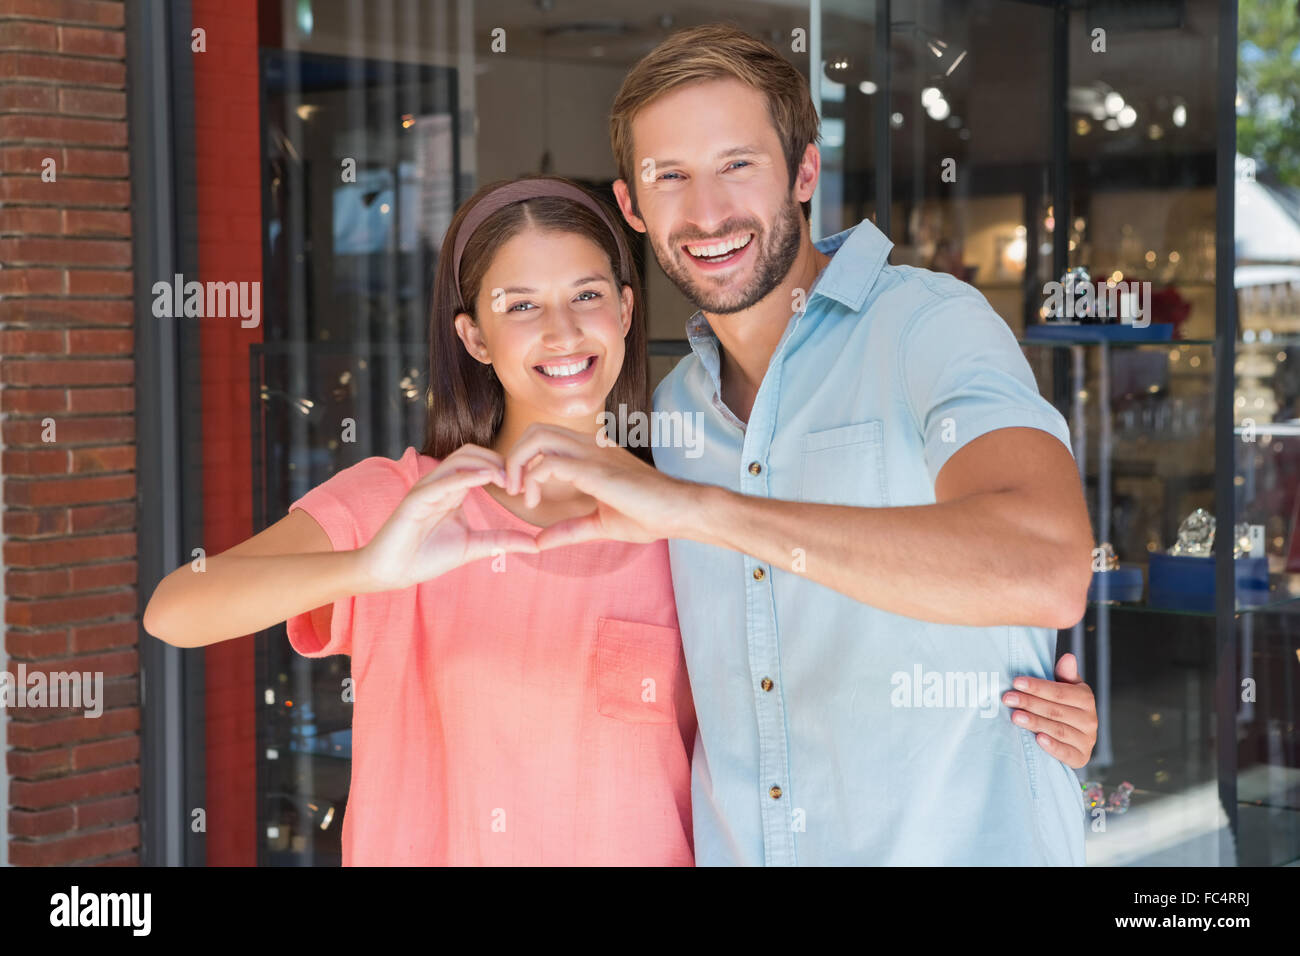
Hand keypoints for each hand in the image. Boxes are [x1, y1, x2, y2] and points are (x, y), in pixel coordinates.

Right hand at [355, 444, 538, 591]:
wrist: (392, 571)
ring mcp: (427, 488)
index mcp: (453, 489)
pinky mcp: (416, 499)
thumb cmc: (427, 556)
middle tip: (521, 482)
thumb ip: (502, 541)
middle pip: (473, 453)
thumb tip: (537, 545)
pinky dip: (466, 476)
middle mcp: (440, 482)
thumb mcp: (473, 547)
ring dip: (487, 465)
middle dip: (499, 461)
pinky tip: (487, 478)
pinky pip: (443, 480)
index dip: (506, 468)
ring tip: (508, 479)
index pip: (482, 463)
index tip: (527, 485)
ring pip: (459, 459)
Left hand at [501, 423, 692, 548]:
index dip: (524, 459)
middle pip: (536, 430)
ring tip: (519, 493)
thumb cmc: (649, 515)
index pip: (546, 438)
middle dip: (513, 457)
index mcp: (592, 453)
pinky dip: (532, 480)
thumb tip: (539, 543)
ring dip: (518, 464)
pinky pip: (550, 463)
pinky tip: (533, 501)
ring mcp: (592, 454)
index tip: (520, 491)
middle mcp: (590, 445)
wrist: (680, 511)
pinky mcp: (595, 470)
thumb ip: (569, 530)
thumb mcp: (599, 524)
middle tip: (511, 489)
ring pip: (537, 438)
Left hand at [1002, 653, 1096, 768]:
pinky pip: (1067, 754)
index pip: (1060, 692)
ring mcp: (1087, 740)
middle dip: (1030, 703)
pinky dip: (1053, 747)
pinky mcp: (1081, 758)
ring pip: (1058, 730)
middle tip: (1008, 698)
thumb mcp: (1064, 688)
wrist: (1072, 739)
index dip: (1037, 687)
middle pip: (1056, 710)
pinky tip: (1038, 739)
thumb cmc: (1062, 707)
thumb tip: (1068, 657)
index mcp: (1085, 698)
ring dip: (1036, 723)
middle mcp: (1090, 720)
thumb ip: (1064, 675)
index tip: (1016, 682)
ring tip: (1015, 717)